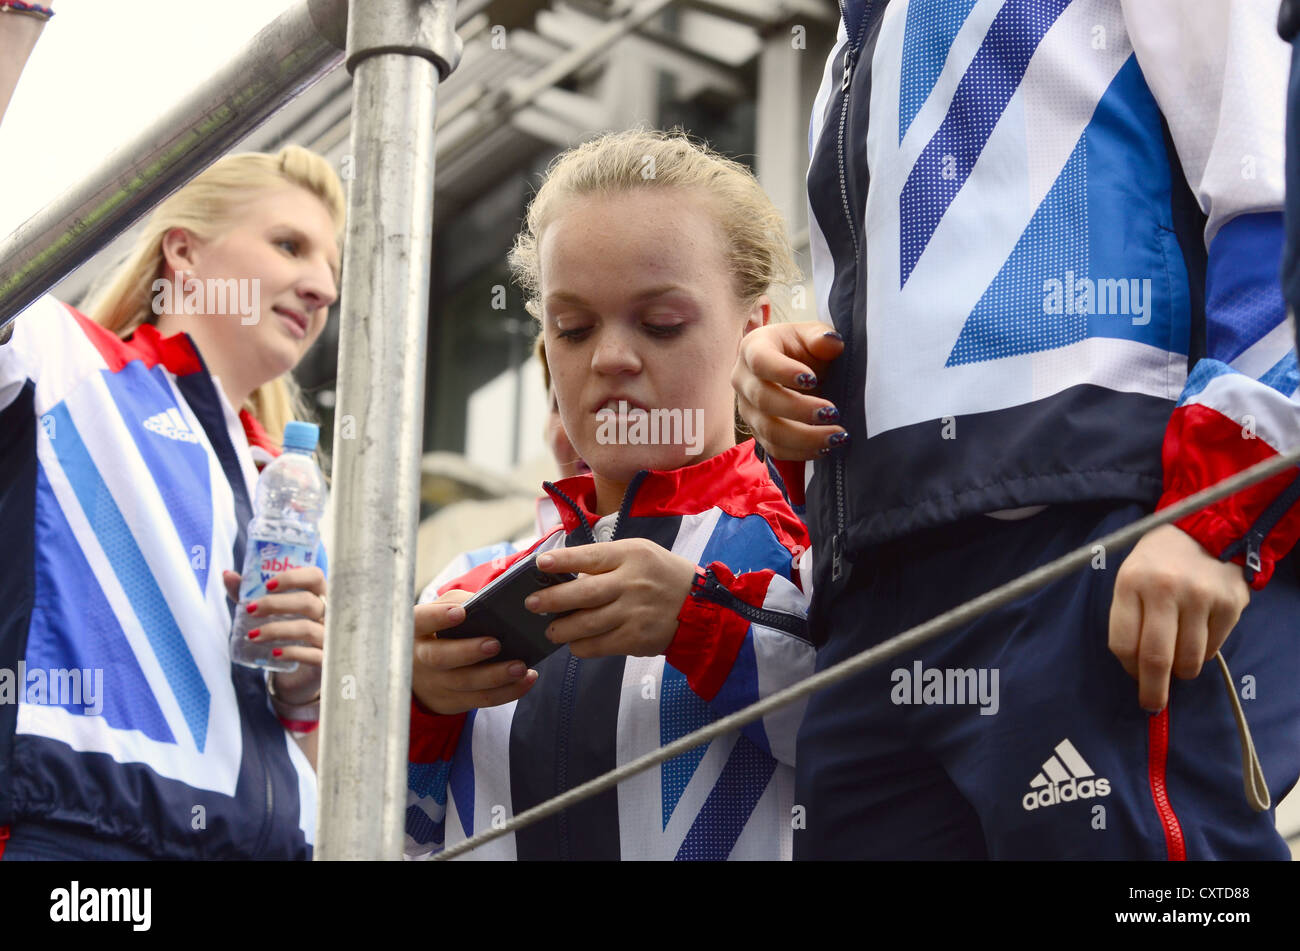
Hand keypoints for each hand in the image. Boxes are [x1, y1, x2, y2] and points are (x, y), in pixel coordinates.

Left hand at [223, 567, 324, 705]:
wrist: (304, 667)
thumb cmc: (289, 629)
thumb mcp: (270, 610)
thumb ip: (250, 593)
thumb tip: (227, 575)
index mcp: (319, 594)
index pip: (315, 576)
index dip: (293, 577)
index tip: (268, 585)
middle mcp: (329, 613)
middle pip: (309, 602)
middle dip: (277, 604)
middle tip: (251, 610)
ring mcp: (330, 636)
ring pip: (307, 629)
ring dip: (277, 630)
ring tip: (252, 636)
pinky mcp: (326, 659)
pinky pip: (313, 655)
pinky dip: (293, 652)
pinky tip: (275, 653)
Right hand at [412, 589, 538, 715]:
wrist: (423, 672)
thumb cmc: (441, 630)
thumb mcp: (442, 610)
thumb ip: (461, 603)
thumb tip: (493, 603)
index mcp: (415, 629)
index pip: (420, 621)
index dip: (437, 618)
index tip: (460, 612)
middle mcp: (420, 659)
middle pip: (440, 658)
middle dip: (468, 652)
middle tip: (495, 644)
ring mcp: (436, 684)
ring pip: (465, 683)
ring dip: (495, 676)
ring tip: (520, 666)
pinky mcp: (453, 702)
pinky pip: (482, 700)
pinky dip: (508, 691)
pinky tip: (526, 679)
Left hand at [527, 539, 698, 658]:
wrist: (699, 606)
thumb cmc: (660, 575)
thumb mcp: (639, 554)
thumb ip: (606, 561)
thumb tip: (564, 576)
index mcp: (630, 555)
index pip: (590, 556)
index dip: (562, 561)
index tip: (540, 564)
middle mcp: (631, 583)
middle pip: (583, 593)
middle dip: (551, 600)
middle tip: (531, 604)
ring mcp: (633, 612)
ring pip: (586, 624)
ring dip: (562, 629)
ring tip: (551, 630)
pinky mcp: (636, 638)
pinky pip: (599, 645)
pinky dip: (581, 646)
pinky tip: (575, 643)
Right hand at [732, 321, 846, 459]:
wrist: (798, 371)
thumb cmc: (804, 349)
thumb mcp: (814, 336)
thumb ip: (822, 338)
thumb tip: (831, 342)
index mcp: (754, 348)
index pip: (760, 361)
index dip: (783, 372)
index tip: (813, 379)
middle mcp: (743, 380)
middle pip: (763, 400)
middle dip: (800, 410)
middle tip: (833, 413)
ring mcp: (747, 409)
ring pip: (769, 430)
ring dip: (805, 437)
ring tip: (836, 436)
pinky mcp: (758, 432)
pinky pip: (775, 449)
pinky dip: (801, 452)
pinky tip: (826, 447)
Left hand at [1108, 525, 1250, 712]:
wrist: (1203, 531)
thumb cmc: (1156, 564)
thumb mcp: (1130, 579)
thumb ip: (1129, 619)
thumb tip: (1137, 672)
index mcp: (1131, 582)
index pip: (1123, 643)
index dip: (1127, 668)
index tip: (1133, 677)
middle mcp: (1165, 589)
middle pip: (1155, 658)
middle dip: (1152, 690)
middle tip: (1152, 704)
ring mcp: (1201, 596)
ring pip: (1188, 659)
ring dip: (1181, 672)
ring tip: (1178, 664)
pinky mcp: (1230, 603)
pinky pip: (1213, 648)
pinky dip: (1203, 653)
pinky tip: (1197, 635)